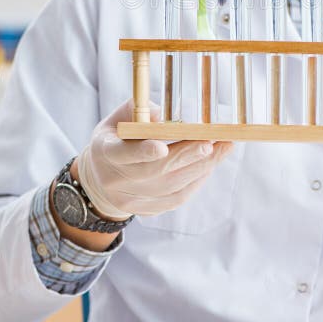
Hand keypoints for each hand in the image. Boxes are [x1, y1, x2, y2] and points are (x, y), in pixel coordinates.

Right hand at [76, 99, 233, 218]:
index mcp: (105, 151)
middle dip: (186, 156)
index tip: (164, 147)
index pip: (123, 154)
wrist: (100, 175)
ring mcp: (129, 200)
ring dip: (200, 167)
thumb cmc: (117, 135)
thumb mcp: (121, 116)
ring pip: (170, 188)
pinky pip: (176, 199)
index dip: (144, 152)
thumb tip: (167, 117)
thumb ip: (142, 111)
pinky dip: (196, 181)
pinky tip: (210, 164)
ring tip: (222, 148)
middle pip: (155, 173)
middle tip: (212, 141)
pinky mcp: (145, 211)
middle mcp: (114, 180)